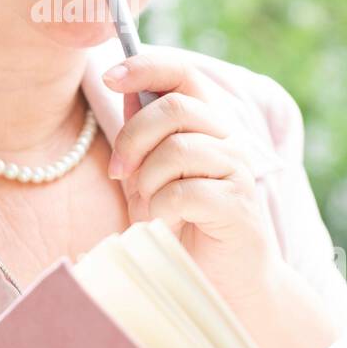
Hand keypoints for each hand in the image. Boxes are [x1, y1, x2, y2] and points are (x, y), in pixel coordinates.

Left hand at [102, 50, 284, 309]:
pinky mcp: (237, 205)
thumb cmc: (183, 225)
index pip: (183, 73)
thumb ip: (142, 134)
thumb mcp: (150, 174)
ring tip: (150, 205)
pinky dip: (163, 208)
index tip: (108, 77)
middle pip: (174, 108)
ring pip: (178, 149)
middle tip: (118, 172)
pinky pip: (185, 190)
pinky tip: (167, 222)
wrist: (225, 280)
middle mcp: (229, 139)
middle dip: (133, 137)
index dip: (145, 67)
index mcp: (209, 124)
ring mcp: (238, 170)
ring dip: (148, 180)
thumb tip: (126, 87)